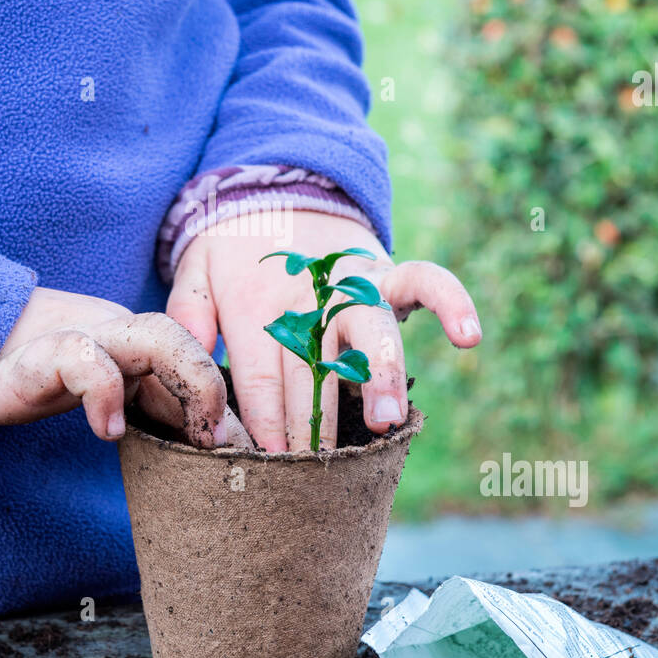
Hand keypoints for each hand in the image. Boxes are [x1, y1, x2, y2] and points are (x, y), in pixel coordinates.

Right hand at [0, 287, 228, 446]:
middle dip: (214, 383)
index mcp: (136, 346)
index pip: (194, 363)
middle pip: (182, 334)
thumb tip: (222, 453)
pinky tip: (108, 432)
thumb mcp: (107, 403)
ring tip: (198, 436)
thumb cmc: (39, 380)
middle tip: (224, 443)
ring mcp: (82, 339)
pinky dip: (105, 392)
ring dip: (188, 379)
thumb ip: (156, 419)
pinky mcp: (41, 356)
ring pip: (153, 334)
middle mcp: (117, 335)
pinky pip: (84, 357)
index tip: (250, 458)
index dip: (225, 408)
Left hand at [164, 211, 481, 451]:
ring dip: (379, 376)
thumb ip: (188, 312)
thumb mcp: (195, 270)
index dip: (265, 421)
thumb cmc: (232, 248)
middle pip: (313, 366)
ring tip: (385, 421)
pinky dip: (450, 301)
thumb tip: (193, 355)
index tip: (269, 462)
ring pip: (369, 332)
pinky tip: (468, 337)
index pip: (260, 374)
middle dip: (315, 420)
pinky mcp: (385, 269)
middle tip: (317, 467)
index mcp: (255, 301)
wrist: (273, 190)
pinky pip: (423, 279)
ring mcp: (349, 282)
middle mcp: (307, 295)